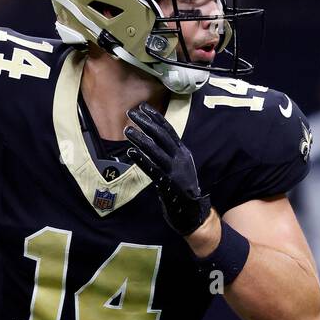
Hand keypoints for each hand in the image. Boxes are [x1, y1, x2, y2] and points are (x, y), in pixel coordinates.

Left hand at [124, 102, 210, 235]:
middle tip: (131, 113)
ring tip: (127, 130)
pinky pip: (152, 170)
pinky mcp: (167, 184)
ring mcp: (174, 171)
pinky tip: (130, 153)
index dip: (155, 117)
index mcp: (183, 152)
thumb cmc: (183, 188)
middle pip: (161, 136)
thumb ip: (170, 153)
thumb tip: (154, 140)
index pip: (168, 130)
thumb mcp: (180, 166)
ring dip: (140, 139)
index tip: (143, 107)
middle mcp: (180, 159)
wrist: (192, 212)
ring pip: (155, 151)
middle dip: (146, 123)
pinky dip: (141, 160)